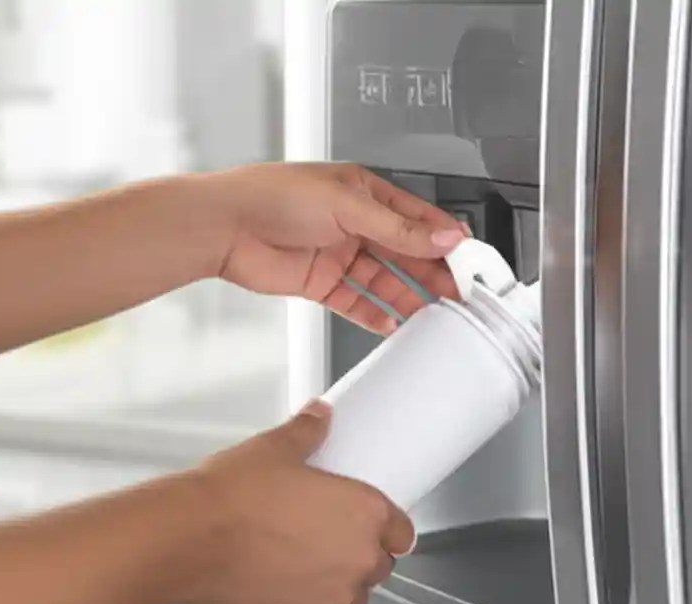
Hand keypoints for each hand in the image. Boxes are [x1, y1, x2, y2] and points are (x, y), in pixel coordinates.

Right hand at [167, 400, 414, 603]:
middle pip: (376, 568)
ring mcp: (334, 601)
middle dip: (354, 559)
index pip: (402, 533)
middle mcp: (358, 560)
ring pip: (349, 602)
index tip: (368, 530)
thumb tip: (320, 416)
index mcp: (365, 512)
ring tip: (296, 573)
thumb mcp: (274, 449)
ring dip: (332, 591)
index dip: (385, 532)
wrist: (186, 539)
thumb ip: (306, 432)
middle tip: (319, 546)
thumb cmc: (231, 496)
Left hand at [181, 162, 468, 333]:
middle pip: (404, 252)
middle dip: (431, 273)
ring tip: (430, 314)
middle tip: (457, 294)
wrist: (223, 226)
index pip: (416, 219)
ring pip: (383, 279)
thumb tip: (442, 237)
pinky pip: (355, 301)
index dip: (443, 239)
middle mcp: (352, 222)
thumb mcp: (347, 205)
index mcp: (364, 192)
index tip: (467, 259)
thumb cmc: (272, 196)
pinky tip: (391, 323)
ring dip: (406, 296)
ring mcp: (337, 253)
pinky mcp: (319, 282)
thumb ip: (398, 228)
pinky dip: (374, 313)